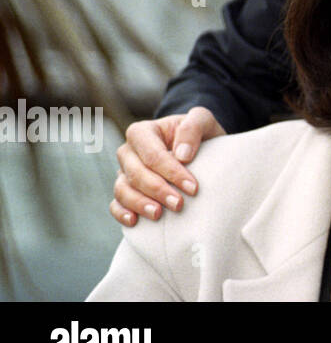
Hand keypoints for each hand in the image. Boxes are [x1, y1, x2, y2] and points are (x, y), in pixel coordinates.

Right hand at [110, 107, 224, 226]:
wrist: (198, 148)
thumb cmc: (198, 134)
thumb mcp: (203, 121)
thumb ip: (194, 127)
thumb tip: (182, 154)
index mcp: (142, 132)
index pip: (152, 154)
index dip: (171, 172)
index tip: (193, 187)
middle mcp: (128, 152)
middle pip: (136, 174)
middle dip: (158, 190)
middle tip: (179, 204)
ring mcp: (123, 173)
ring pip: (122, 190)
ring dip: (140, 204)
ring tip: (158, 215)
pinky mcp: (124, 191)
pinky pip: (115, 204)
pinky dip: (122, 213)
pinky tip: (134, 221)